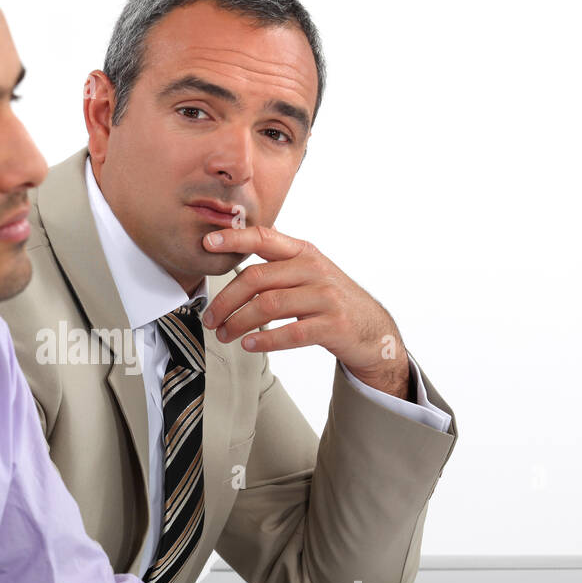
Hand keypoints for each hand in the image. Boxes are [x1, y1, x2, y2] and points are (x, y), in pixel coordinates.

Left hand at [200, 226, 408, 397]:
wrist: (373, 330)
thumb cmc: (330, 300)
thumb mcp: (308, 271)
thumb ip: (277, 261)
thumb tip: (237, 247)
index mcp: (304, 252)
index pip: (265, 238)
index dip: (234, 239)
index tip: (208, 243)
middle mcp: (314, 269)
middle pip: (257, 278)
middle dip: (226, 299)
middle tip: (211, 317)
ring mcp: (325, 296)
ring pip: (268, 306)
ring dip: (238, 322)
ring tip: (224, 335)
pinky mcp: (333, 324)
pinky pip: (291, 332)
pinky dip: (264, 340)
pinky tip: (249, 344)